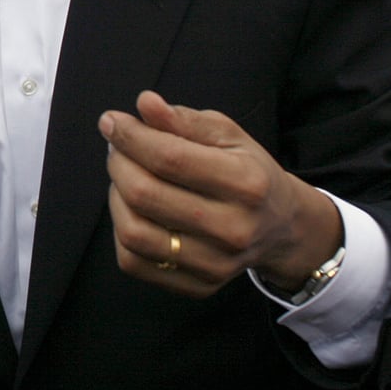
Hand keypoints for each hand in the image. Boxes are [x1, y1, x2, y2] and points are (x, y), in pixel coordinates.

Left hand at [104, 90, 341, 296]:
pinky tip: (133, 209)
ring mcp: (215, 264)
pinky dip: (121, 230)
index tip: (110, 122)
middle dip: (119, 163)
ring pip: (134, 232)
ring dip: (116, 196)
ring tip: (125, 177)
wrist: (280, 227)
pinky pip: (133, 261)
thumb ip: (184, 119)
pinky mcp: (197, 286)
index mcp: (246, 183)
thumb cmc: (248, 172)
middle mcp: (233, 228)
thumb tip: (145, 104)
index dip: (131, 136)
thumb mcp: (228, 135)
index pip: (170, 158)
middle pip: (146, 194)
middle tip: (117, 148)